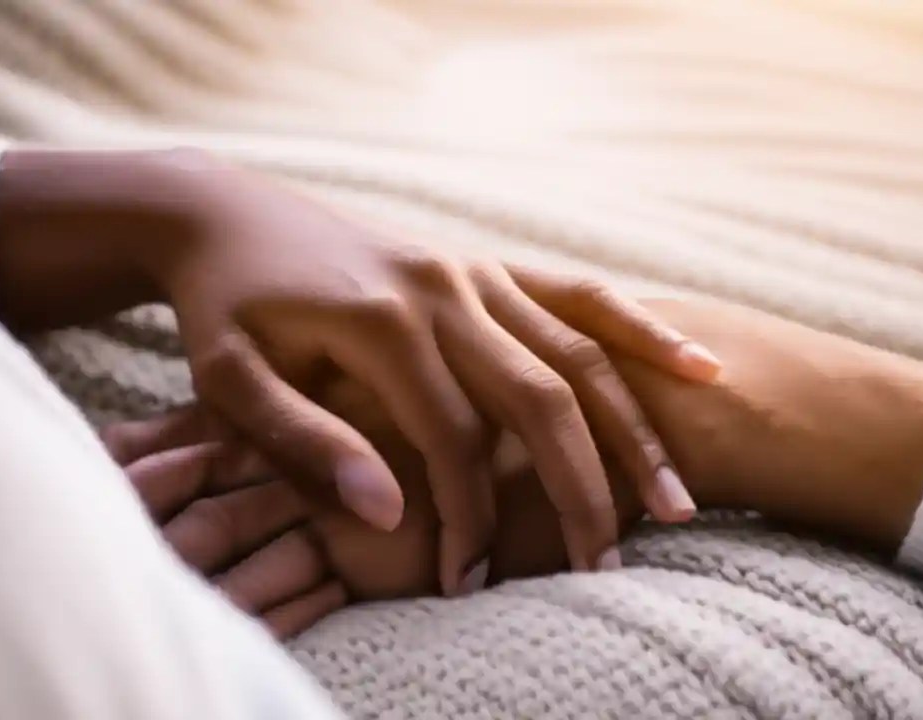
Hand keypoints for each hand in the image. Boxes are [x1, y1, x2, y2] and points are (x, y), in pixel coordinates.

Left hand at [0, 148, 719, 596]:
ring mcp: (476, 270)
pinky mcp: (489, 264)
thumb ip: (306, 442)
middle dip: (577, 490)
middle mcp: (447, 290)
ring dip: (632, 429)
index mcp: (385, 324)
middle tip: (603, 566)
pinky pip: (582, 296)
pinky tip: (698, 364)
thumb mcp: (233, 379)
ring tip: (676, 503)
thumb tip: (386, 511)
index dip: (468, 518)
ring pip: (579, 353)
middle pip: (538, 400)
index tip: (469, 582)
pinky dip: (642, 332)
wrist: (230, 214)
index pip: (454, 441)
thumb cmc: (223, 307)